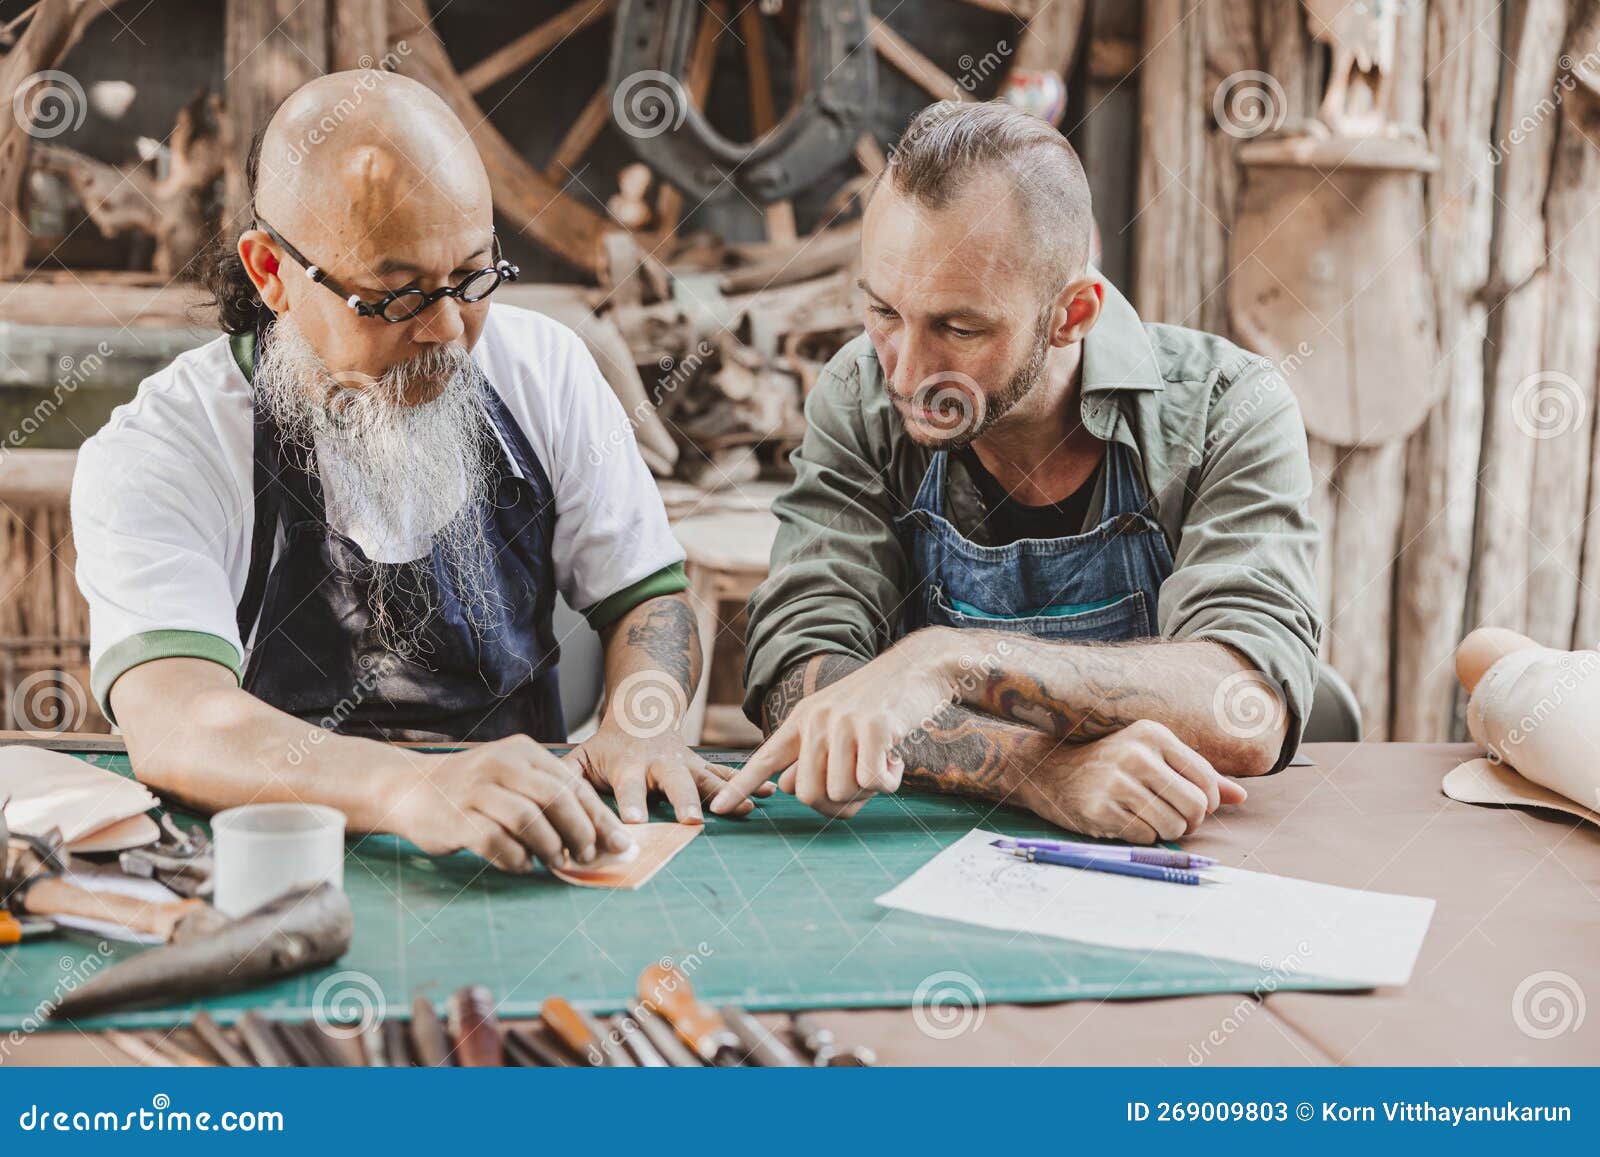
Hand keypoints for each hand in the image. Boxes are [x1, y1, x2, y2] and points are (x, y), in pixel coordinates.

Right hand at [392, 734, 634, 871]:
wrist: (409, 788)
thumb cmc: (472, 790)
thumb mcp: (511, 777)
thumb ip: (549, 796)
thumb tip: (597, 832)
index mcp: (522, 752)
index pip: (573, 784)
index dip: (600, 817)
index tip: (621, 844)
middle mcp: (501, 764)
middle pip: (555, 798)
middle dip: (581, 832)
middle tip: (587, 856)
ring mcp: (476, 789)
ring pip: (528, 819)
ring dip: (550, 847)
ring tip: (556, 862)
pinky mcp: (456, 817)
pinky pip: (496, 841)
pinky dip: (516, 858)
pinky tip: (521, 864)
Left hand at [565, 722, 773, 823]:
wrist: (642, 710)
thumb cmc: (608, 745)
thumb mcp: (581, 757)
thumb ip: (565, 779)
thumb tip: (541, 804)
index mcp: (629, 766)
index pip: (628, 788)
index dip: (630, 805)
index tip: (633, 824)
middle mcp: (661, 764)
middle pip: (674, 783)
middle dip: (684, 801)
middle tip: (692, 822)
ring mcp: (685, 764)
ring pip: (708, 779)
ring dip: (727, 794)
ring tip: (747, 808)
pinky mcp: (702, 766)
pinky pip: (726, 775)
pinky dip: (748, 784)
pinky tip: (768, 794)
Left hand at [710, 643, 955, 819]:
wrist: (918, 667)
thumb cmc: (879, 704)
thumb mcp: (837, 723)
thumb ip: (810, 755)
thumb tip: (787, 788)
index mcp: (803, 720)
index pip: (764, 757)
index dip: (739, 786)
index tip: (717, 810)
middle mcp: (817, 720)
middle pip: (808, 795)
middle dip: (837, 804)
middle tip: (861, 786)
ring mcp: (844, 722)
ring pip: (840, 792)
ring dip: (868, 791)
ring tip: (881, 763)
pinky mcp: (874, 727)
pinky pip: (872, 782)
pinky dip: (889, 782)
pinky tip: (896, 758)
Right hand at [1012, 720, 1247, 842]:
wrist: (1048, 769)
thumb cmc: (1110, 764)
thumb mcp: (1151, 757)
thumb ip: (1196, 774)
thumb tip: (1241, 796)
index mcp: (1152, 734)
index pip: (1206, 780)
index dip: (1208, 802)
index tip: (1192, 805)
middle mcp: (1135, 753)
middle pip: (1195, 806)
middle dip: (1191, 822)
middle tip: (1175, 820)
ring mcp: (1115, 782)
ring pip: (1173, 826)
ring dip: (1167, 831)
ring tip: (1149, 819)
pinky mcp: (1100, 809)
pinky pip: (1145, 836)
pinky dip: (1142, 836)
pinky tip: (1124, 821)